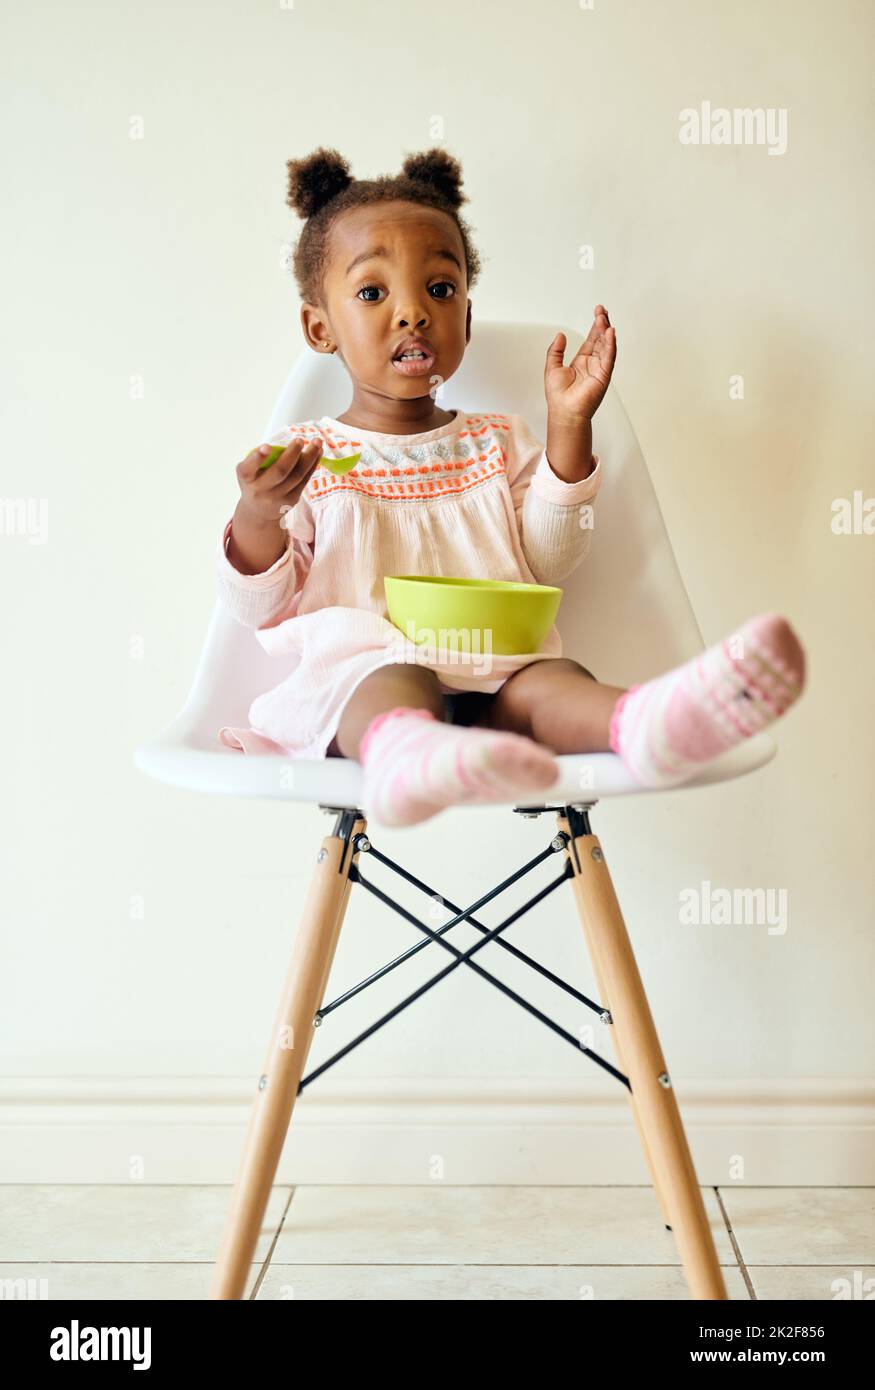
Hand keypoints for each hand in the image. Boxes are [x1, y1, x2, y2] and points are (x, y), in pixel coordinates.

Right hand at [235, 437, 320, 527]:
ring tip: (317, 442)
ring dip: (309, 457)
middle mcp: (260, 490)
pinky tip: (318, 452)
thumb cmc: (254, 482)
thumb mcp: (248, 471)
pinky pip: (304, 479)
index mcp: (246, 479)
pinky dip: (313, 464)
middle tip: (299, 440)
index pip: (248, 469)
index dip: (257, 458)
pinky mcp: (292, 499)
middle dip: (291, 454)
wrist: (259, 511)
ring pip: (297, 475)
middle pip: (279, 472)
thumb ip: (260, 459)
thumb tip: (286, 444)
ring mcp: (277, 497)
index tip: (267, 447)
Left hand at [544, 305, 616, 422]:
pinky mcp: (604, 375)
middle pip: (601, 340)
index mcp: (582, 362)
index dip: (595, 326)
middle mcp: (593, 364)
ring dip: (606, 331)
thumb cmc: (558, 396)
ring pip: (606, 346)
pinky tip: (610, 333)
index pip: (592, 340)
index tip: (598, 313)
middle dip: (602, 324)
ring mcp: (600, 369)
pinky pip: (609, 357)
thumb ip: (556, 350)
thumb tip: (560, 335)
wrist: (563, 411)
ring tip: (604, 318)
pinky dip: (611, 344)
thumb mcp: (552, 367)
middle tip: (601, 310)